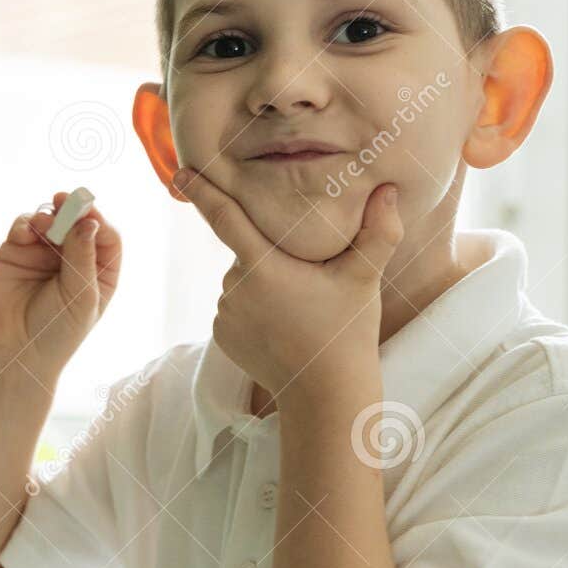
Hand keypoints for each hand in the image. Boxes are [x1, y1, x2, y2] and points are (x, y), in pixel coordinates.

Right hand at [0, 191, 121, 381]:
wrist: (14, 353)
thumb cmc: (56, 333)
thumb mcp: (80, 298)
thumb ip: (83, 257)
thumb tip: (88, 221)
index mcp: (100, 270)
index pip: (106, 235)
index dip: (99, 220)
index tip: (89, 214)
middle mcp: (73, 256)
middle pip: (78, 221)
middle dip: (73, 210)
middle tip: (65, 200)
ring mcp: (44, 252)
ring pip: (50, 219)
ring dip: (48, 215)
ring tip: (43, 225)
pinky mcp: (16, 251)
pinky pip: (23, 226)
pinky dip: (25, 223)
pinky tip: (25, 233)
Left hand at [173, 168, 402, 398]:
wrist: (324, 394)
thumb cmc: (346, 332)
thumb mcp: (364, 278)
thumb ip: (378, 231)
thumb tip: (387, 189)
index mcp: (262, 265)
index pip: (225, 217)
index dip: (203, 191)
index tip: (180, 172)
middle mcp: (234, 286)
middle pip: (248, 253)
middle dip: (272, 257)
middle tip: (309, 282)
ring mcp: (224, 312)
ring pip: (242, 281)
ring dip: (264, 284)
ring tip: (300, 310)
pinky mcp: (221, 335)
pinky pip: (235, 308)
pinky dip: (254, 310)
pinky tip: (282, 326)